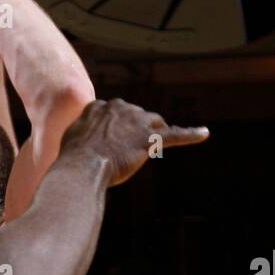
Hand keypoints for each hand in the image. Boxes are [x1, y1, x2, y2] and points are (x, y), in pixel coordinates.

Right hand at [61, 99, 208, 186]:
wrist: (82, 167)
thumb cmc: (72, 160)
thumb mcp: (70, 141)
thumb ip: (80, 134)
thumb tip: (80, 139)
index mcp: (99, 107)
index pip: (114, 114)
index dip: (115, 129)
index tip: (110, 140)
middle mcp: (120, 107)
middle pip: (137, 115)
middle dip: (136, 130)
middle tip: (126, 150)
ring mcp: (137, 121)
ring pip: (155, 123)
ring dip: (155, 133)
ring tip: (150, 147)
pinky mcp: (150, 138)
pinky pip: (176, 135)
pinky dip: (191, 134)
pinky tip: (204, 134)